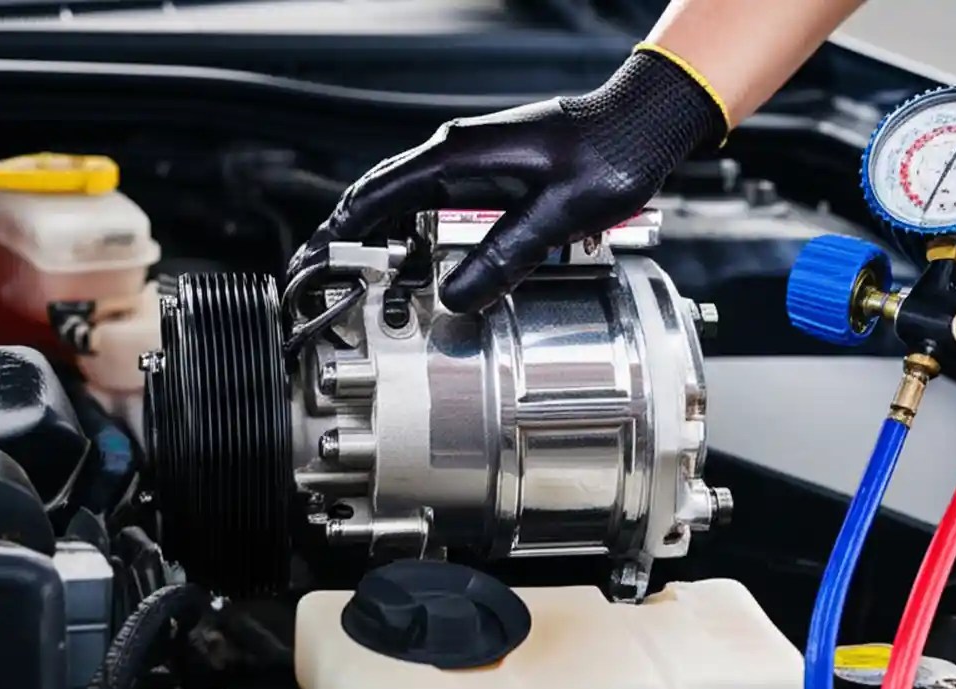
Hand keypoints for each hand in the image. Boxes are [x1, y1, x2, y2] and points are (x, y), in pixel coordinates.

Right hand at [299, 49, 725, 312]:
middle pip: (385, 199)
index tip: (312, 262)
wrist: (643, 125)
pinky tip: (433, 271)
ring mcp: (476, 166)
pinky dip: (432, 241)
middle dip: (354, 242)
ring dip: (394, 246)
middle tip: (327, 281)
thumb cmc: (609, 154)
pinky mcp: (497, 179)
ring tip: (374, 289)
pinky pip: (449, 212)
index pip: (377, 194)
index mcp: (458, 156)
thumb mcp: (557, 215)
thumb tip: (456, 296)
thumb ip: (505, 256)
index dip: (340, 232)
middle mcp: (458, 156)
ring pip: (416, 208)